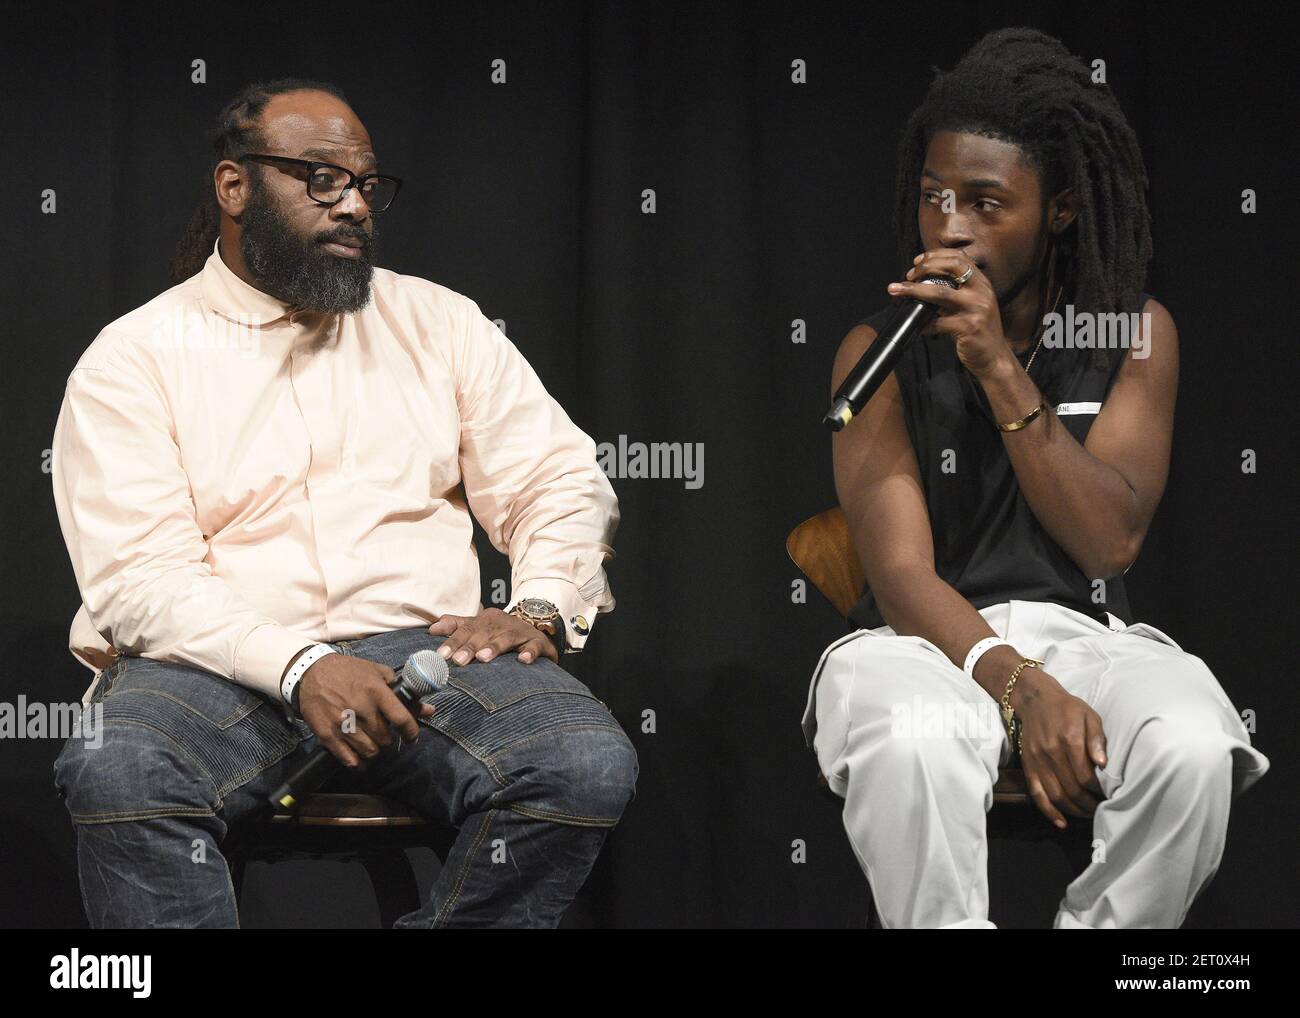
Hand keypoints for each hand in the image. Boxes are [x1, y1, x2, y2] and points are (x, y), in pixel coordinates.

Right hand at [297, 654, 434, 768]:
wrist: (310, 672)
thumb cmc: (347, 671)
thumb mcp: (377, 672)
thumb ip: (402, 691)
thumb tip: (428, 710)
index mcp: (376, 691)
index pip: (401, 719)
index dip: (411, 732)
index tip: (411, 737)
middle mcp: (361, 709)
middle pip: (386, 739)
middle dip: (388, 739)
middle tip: (384, 733)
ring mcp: (343, 724)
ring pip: (370, 752)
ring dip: (374, 750)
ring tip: (372, 742)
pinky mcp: (327, 735)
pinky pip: (349, 759)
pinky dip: (358, 763)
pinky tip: (360, 759)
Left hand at [429, 607, 559, 665]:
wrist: (536, 627)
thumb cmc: (501, 631)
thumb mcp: (478, 626)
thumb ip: (455, 626)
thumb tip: (432, 629)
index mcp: (485, 619)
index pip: (466, 629)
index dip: (453, 641)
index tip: (441, 655)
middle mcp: (502, 623)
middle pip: (484, 634)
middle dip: (470, 647)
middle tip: (458, 661)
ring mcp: (521, 632)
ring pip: (506, 639)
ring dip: (494, 648)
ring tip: (483, 658)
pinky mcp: (538, 642)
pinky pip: (534, 646)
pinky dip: (529, 652)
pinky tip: (523, 660)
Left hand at [887, 249, 1010, 378]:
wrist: (994, 357)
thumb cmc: (979, 331)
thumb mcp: (972, 305)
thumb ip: (955, 293)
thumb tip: (925, 285)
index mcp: (982, 283)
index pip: (959, 257)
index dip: (936, 255)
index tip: (918, 261)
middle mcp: (982, 292)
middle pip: (951, 267)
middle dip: (926, 266)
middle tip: (909, 275)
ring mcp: (977, 309)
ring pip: (940, 293)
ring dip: (914, 290)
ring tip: (898, 290)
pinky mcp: (968, 327)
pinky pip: (938, 322)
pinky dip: (923, 324)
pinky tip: (916, 326)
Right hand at [1009, 668, 1107, 828]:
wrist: (1035, 700)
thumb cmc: (1068, 708)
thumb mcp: (1089, 716)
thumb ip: (1097, 739)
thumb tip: (1103, 763)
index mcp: (1069, 740)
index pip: (1086, 776)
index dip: (1099, 791)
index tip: (1109, 796)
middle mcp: (1051, 753)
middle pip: (1072, 789)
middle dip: (1089, 804)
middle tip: (1102, 808)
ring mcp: (1037, 761)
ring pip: (1056, 795)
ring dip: (1074, 810)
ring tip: (1088, 814)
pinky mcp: (1028, 766)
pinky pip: (1037, 794)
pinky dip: (1049, 811)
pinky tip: (1061, 822)